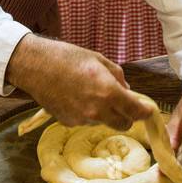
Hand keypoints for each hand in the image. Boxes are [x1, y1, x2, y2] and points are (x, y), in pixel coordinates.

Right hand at [5, 34, 149, 129]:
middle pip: (123, 124)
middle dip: (127, 116)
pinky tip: (75, 97)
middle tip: (123, 104)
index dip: (144, 112)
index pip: (136, 112)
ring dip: (105, 113)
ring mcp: (81, 119)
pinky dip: (87, 113)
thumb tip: (127, 91)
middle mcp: (97, 110)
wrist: (35, 66)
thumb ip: (117, 77)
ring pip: (103, 122)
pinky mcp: (68, 122)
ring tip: (90, 92)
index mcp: (108, 92)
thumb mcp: (99, 60)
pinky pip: (86, 121)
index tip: (146, 110)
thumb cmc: (67, 58)